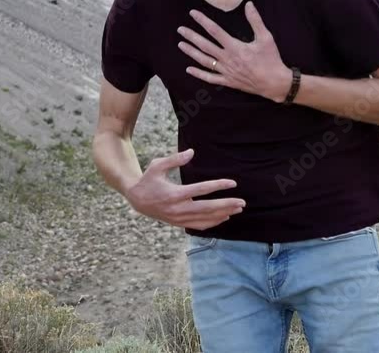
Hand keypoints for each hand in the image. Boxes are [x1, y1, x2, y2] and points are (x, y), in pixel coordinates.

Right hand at [125, 148, 245, 229]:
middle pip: (207, 208)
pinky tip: (224, 217)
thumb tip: (192, 152)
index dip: (218, 186)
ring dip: (223, 214)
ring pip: (205, 219)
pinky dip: (213, 223)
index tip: (233, 183)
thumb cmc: (148, 179)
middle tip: (242, 202)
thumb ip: (175, 159)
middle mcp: (177, 208)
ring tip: (237, 209)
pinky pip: (199, 225)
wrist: (137, 200)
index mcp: (174, 193)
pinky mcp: (178, 223)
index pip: (201, 190)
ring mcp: (178, 218)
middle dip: (226, 205)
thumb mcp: (157, 165)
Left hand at [177, 1, 292, 101]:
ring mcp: (226, 71)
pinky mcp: (227, 81)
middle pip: (205, 45)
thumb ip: (255, 21)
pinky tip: (189, 69)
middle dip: (191, 36)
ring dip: (191, 52)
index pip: (214, 31)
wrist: (274, 83)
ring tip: (180, 44)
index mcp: (235, 47)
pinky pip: (210, 78)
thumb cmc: (271, 59)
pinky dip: (199, 74)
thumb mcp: (266, 38)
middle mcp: (227, 58)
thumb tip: (249, 4)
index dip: (202, 21)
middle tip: (180, 30)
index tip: (192, 14)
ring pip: (204, 61)